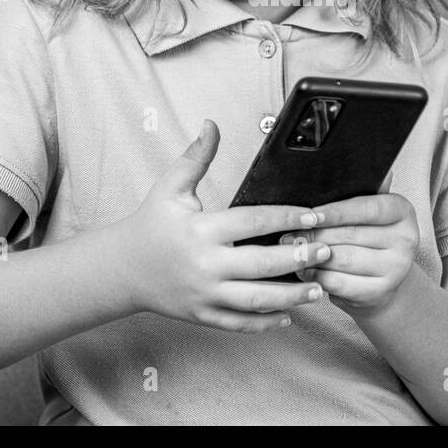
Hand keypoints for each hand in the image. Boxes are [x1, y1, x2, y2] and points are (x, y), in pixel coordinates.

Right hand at [118, 119, 331, 333]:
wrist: (121, 269)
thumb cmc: (149, 225)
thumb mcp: (170, 187)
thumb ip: (195, 157)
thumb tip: (212, 124)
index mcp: (202, 230)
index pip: (254, 221)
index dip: (288, 217)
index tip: (315, 215)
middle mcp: (205, 264)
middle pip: (262, 264)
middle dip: (299, 257)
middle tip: (327, 250)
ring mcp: (205, 294)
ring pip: (256, 299)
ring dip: (292, 296)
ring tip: (319, 287)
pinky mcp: (202, 315)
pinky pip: (239, 323)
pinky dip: (265, 322)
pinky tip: (288, 315)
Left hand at [276, 192, 419, 319]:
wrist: (383, 283)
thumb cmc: (369, 241)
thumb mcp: (369, 214)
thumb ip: (358, 192)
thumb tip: (346, 162)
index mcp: (403, 211)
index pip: (367, 207)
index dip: (336, 211)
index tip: (311, 214)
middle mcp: (406, 239)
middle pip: (350, 234)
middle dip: (315, 234)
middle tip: (288, 234)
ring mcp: (396, 269)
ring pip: (342, 259)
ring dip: (312, 255)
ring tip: (292, 251)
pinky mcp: (379, 293)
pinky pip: (339, 282)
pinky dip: (317, 277)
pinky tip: (305, 270)